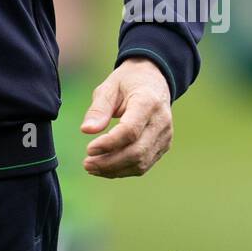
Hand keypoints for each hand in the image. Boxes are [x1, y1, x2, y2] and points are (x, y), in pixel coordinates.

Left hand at [79, 58, 172, 177]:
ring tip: (92, 167)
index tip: (89, 149)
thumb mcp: (109, 87)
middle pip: (136, 151)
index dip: (109, 143)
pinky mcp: (163, 145)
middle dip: (110, 162)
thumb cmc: (128, 82)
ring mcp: (165, 135)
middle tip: (86, 163)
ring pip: (141, 163)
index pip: (130, 131)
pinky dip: (123, 170)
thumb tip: (86, 130)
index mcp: (148, 102)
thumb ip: (99, 108)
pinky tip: (105, 167)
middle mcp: (161, 121)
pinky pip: (144, 164)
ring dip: (115, 169)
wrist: (154, 80)